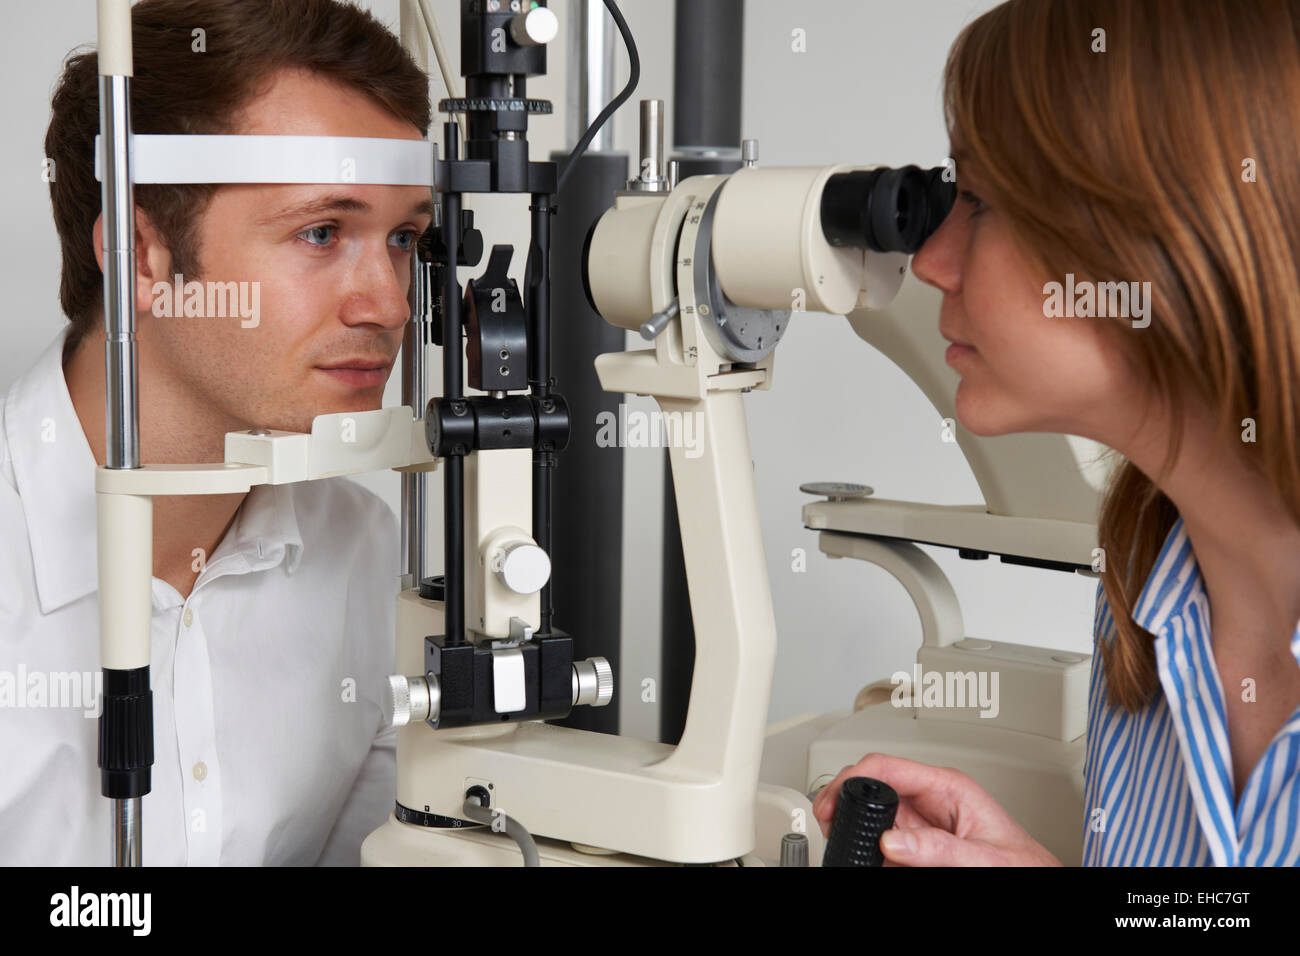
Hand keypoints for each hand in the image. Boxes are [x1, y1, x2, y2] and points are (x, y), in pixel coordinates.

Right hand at [811, 752, 1061, 865]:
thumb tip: (891, 840)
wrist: (1036, 882)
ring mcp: (924, 824)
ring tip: (838, 837)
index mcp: (949, 787)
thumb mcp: (982, 857)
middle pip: (875, 785)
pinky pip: (886, 840)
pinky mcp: (921, 846)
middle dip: (845, 797)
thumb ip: (937, 849)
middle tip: (825, 818)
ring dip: (854, 821)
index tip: (833, 798)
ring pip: (876, 813)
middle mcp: (933, 801)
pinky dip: (868, 845)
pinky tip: (861, 854)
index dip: (854, 777)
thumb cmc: (1024, 867)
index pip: (890, 767)